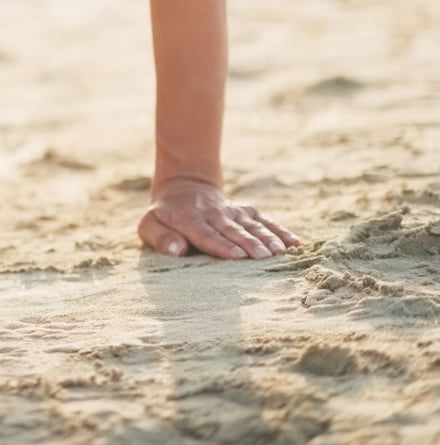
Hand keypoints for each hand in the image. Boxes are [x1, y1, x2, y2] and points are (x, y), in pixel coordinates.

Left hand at [139, 178, 300, 259]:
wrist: (184, 188)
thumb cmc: (165, 216)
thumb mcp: (149, 225)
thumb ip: (160, 237)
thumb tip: (177, 249)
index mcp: (188, 218)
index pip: (205, 233)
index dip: (220, 244)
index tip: (235, 255)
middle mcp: (213, 213)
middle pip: (232, 229)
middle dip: (247, 242)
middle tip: (263, 256)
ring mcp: (232, 210)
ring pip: (251, 224)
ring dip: (266, 237)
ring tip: (280, 252)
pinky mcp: (246, 209)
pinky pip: (264, 219)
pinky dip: (279, 230)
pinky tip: (295, 243)